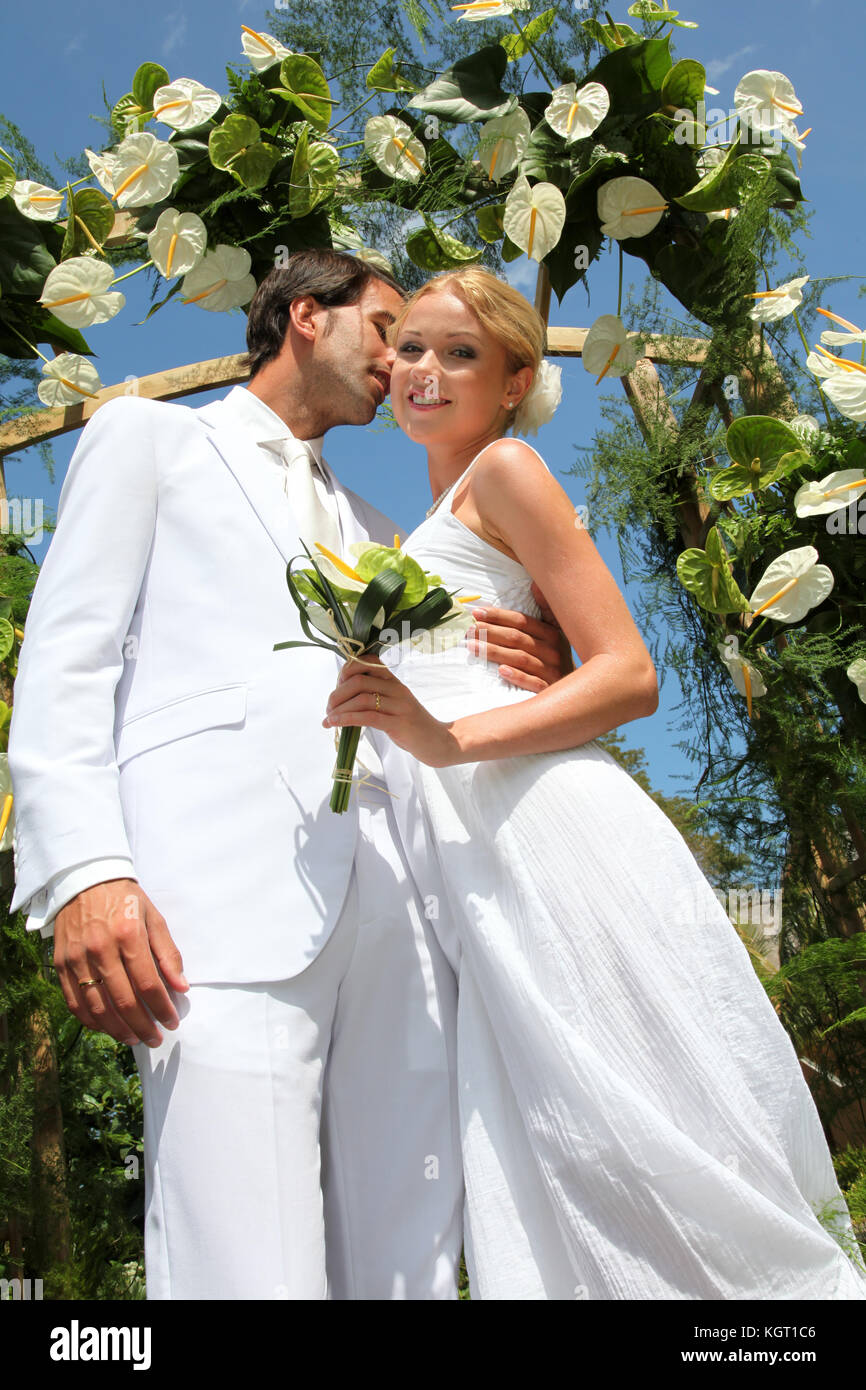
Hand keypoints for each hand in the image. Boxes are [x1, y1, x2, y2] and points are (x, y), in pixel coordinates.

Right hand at [54, 879, 187, 1047]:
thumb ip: (168, 953)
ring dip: (118, 1029)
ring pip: (97, 1007)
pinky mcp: (61, 964)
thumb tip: (181, 987)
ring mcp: (77, 958)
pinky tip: (107, 1027)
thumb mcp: (154, 918)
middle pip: (123, 1001)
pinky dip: (91, 1021)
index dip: (161, 1008)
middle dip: (142, 1026)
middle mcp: (101, 949)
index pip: (148, 983)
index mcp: (128, 935)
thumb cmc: (125, 899)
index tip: (172, 1021)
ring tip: (134, 1039)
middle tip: (155, 1038)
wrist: (85, 879)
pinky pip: (74, 1001)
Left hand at [323, 656, 457, 767]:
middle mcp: (397, 689)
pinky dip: (346, 719)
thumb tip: (344, 697)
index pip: (367, 662)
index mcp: (395, 681)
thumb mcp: (395, 705)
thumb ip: (376, 697)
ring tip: (328, 719)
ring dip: (338, 708)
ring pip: (361, 698)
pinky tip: (334, 724)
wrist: (440, 742)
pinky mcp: (399, 723)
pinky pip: (368, 717)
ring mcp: (399, 706)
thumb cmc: (413, 726)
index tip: (337, 686)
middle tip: (328, 707)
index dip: (346, 671)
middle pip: (359, 680)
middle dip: (337, 693)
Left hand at [465, 589, 570, 692]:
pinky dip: (518, 676)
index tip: (477, 613)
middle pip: (517, 638)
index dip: (498, 616)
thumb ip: (546, 610)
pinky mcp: (549, 689)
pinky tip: (501, 671)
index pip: (521, 621)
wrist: (579, 690)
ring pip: (520, 658)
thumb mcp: (557, 633)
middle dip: (490, 632)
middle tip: (468, 629)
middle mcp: (553, 650)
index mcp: (552, 633)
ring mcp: (552, 670)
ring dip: (495, 651)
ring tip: (472, 647)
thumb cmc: (557, 659)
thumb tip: (535, 584)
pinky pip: (532, 682)